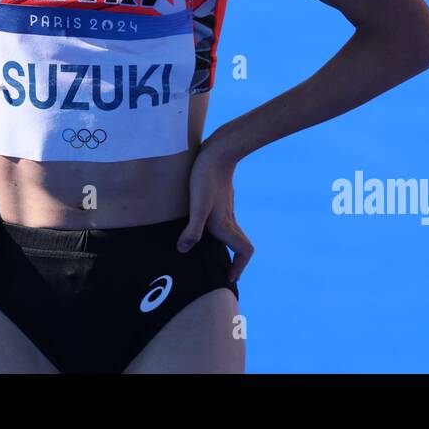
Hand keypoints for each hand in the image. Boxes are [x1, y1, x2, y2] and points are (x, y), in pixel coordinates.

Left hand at [176, 138, 252, 282]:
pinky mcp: (219, 199)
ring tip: (209, 254)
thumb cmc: (206, 179)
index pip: (244, 251)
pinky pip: (223, 221)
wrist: (218, 152)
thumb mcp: (198, 205)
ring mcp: (225, 209)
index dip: (239, 266)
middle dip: (234, 261)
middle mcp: (229, 219)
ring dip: (225, 247)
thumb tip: (184, 250)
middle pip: (239, 245)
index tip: (229, 277)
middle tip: (222, 271)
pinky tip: (201, 227)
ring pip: (231, 233)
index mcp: (226, 225)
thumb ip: (193, 229)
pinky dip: (217, 231)